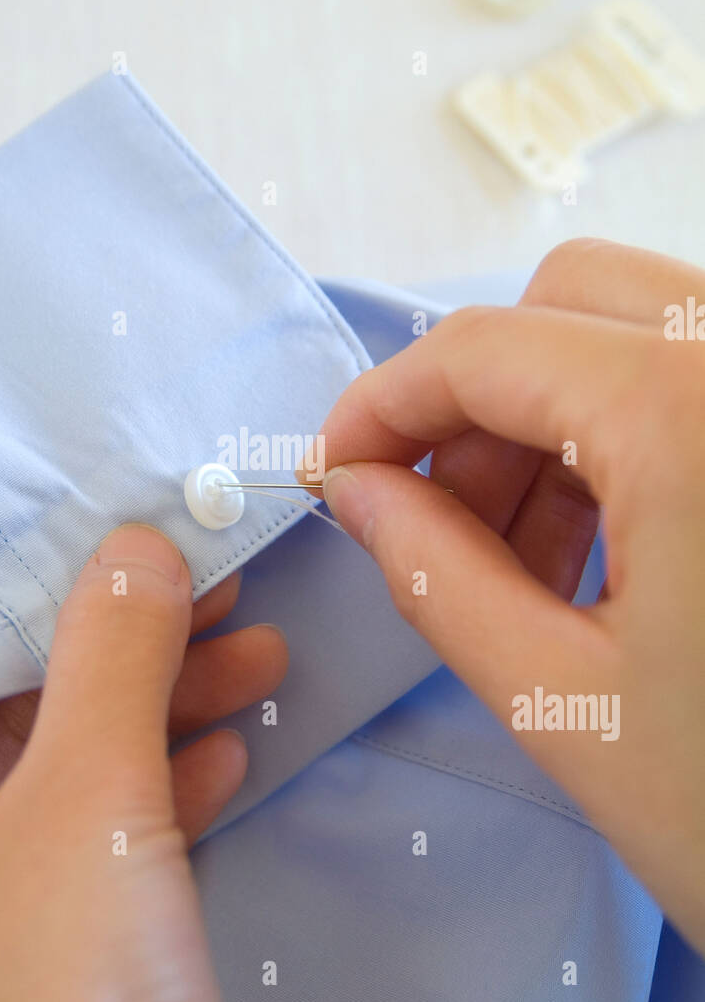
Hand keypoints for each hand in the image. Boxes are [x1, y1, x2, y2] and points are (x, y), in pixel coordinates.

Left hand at [0, 523, 286, 1001]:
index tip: (110, 531)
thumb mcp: (93, 806)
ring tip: (255, 652)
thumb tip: (137, 545)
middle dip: (121, 647)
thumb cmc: (64, 1001)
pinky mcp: (34, 943)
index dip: (22, 582)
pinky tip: (227, 748)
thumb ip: (111, 660)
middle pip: (6, 705)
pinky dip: (159, 785)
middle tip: (208, 587)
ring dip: (160, 708)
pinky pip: (89, 833)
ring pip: (58, 765)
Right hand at [314, 239, 704, 953]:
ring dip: (547, 425)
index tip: (332, 473)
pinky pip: (692, 384)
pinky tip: (602, 553)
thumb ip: (432, 570)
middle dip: (475, 404)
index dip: (382, 403)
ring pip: (635, 334)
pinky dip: (622, 440)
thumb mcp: (561, 699)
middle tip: (436, 520)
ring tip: (521, 564)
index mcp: (691, 417)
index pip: (486, 348)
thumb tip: (353, 488)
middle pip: (567, 303)